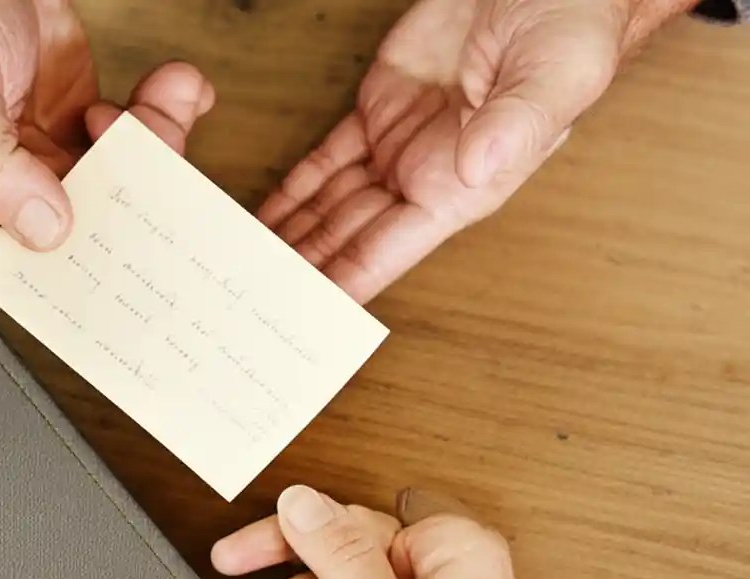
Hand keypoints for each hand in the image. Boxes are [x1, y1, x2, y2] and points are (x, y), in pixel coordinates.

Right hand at [0, 0, 214, 249]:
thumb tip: (45, 232)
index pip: (40, 252)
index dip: (92, 245)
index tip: (133, 224)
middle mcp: (19, 184)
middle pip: (98, 214)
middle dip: (141, 178)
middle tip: (158, 138)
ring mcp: (57, 150)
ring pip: (128, 173)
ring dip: (159, 134)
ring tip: (169, 93)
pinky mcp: (85, 117)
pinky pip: (137, 131)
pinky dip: (166, 107)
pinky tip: (173, 85)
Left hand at [258, 0, 694, 302]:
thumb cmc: (571, 27)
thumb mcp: (553, 75)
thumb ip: (512, 126)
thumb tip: (475, 170)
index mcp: (464, 185)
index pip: (388, 250)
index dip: (343, 282)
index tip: (302, 314)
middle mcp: (426, 175)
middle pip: (346, 238)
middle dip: (301, 271)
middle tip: (250, 298)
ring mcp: (398, 145)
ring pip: (328, 205)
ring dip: (289, 236)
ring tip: (243, 267)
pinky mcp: (378, 109)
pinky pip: (325, 159)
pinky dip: (293, 188)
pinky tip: (263, 215)